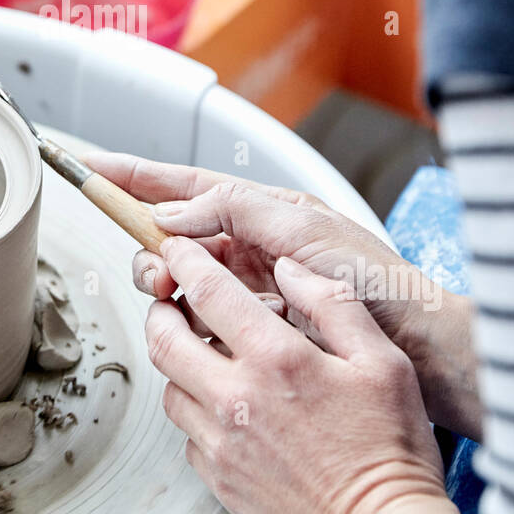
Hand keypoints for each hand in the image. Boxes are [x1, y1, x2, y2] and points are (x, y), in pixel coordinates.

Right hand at [84, 152, 481, 439]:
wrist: (422, 347)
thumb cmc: (378, 283)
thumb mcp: (302, 231)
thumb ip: (234, 212)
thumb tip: (171, 212)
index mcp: (266, 211)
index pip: (185, 185)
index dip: (135, 176)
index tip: (92, 166)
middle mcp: (256, 246)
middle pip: (176, 237)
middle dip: (152, 247)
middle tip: (157, 274)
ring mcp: (256, 289)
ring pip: (185, 281)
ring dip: (168, 286)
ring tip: (173, 301)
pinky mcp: (259, 331)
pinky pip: (205, 321)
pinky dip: (190, 323)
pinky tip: (194, 331)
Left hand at [145, 235, 454, 513]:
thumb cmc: (390, 454)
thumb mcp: (383, 362)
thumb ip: (333, 303)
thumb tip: (290, 268)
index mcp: (277, 359)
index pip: (209, 291)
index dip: (187, 260)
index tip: (181, 250)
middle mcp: (237, 397)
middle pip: (164, 337)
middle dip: (161, 308)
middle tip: (172, 300)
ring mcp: (222, 441)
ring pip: (169, 385)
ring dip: (176, 361)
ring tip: (199, 352)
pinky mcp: (218, 477)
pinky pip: (186, 432)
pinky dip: (194, 409)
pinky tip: (221, 405)